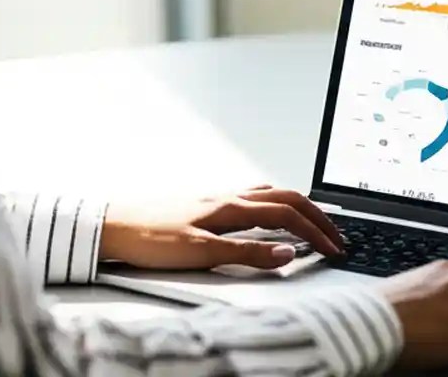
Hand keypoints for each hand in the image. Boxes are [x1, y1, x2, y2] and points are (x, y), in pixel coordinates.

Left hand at [99, 185, 344, 269]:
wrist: (111, 225)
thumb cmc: (149, 239)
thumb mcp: (200, 252)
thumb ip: (246, 254)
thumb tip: (287, 254)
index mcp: (232, 206)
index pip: (288, 215)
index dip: (316, 232)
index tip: (334, 249)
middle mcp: (230, 196)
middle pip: (288, 197)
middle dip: (318, 216)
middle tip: (336, 236)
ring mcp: (219, 197)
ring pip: (272, 192)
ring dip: (300, 206)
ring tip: (314, 222)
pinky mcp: (207, 203)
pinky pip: (255, 196)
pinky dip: (276, 204)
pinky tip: (270, 215)